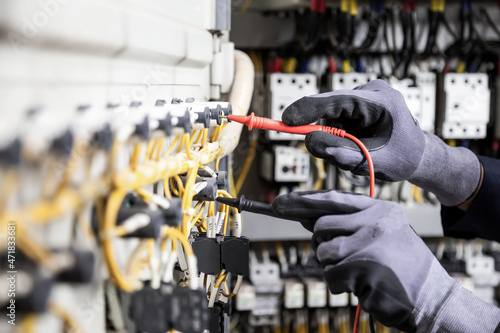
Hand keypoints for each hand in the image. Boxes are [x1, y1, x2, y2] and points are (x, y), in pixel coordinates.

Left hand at [272, 190, 499, 331]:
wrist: (432, 298)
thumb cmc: (403, 266)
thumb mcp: (383, 233)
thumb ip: (350, 223)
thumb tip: (309, 219)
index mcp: (380, 209)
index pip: (332, 199)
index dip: (303, 202)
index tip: (279, 203)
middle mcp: (375, 222)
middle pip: (321, 227)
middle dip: (323, 245)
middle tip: (342, 256)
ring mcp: (369, 244)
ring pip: (323, 252)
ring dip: (333, 267)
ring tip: (359, 272)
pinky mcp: (363, 268)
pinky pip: (330, 276)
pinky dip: (339, 285)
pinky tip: (362, 285)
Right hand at [282, 79, 480, 205]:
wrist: (419, 156)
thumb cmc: (402, 158)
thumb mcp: (372, 161)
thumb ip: (341, 153)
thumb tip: (310, 142)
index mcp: (380, 101)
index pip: (336, 100)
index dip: (308, 109)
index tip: (286, 119)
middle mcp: (372, 92)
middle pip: (331, 108)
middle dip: (328, 131)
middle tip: (340, 153)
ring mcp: (366, 95)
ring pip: (332, 115)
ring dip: (335, 135)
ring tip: (357, 150)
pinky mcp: (361, 103)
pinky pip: (338, 117)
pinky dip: (339, 133)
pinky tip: (356, 142)